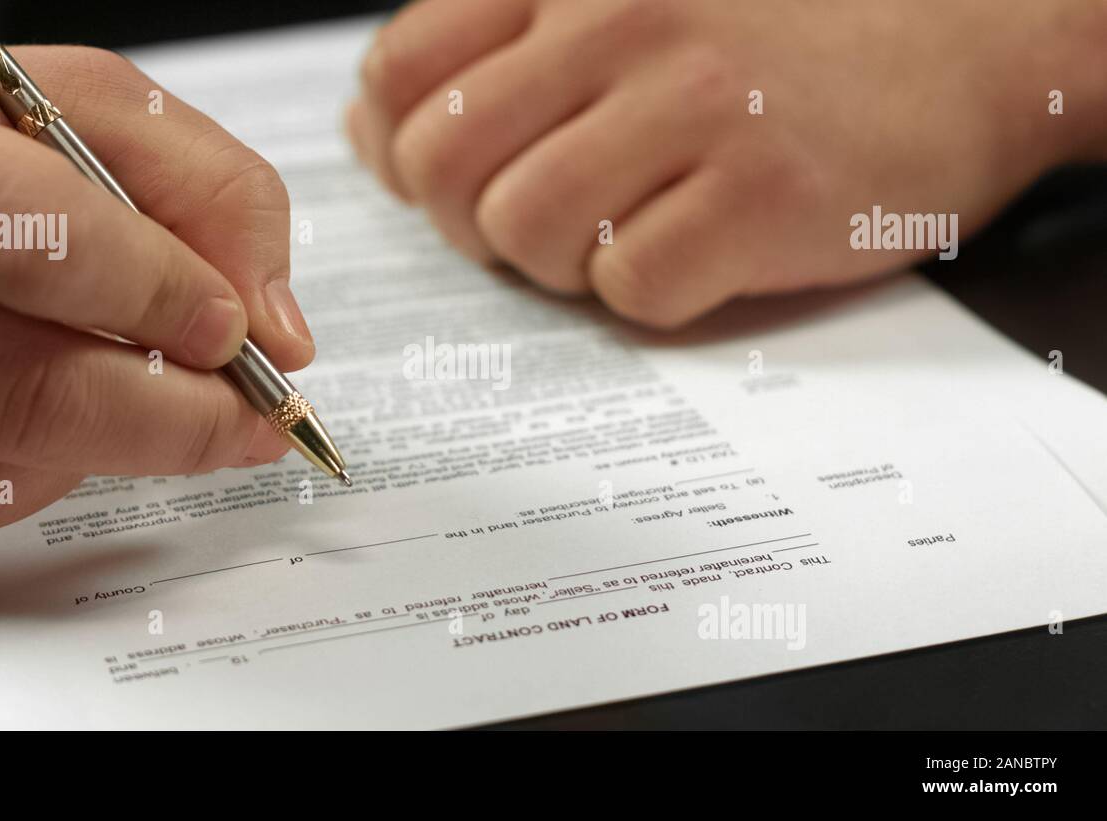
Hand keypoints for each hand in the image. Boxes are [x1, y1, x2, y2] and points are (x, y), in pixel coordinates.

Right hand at [0, 30, 312, 563]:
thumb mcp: (88, 110)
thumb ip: (210, 194)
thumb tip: (278, 334)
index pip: (41, 249)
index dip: (163, 300)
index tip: (240, 333)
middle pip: (31, 398)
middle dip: (179, 422)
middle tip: (251, 422)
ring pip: (9, 474)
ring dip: (104, 444)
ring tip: (102, 371)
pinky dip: (34, 474)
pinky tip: (18, 404)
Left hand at [348, 0, 1106, 326]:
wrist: (975, 41)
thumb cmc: (789, 34)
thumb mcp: (635, 3)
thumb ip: (498, 53)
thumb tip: (377, 130)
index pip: (405, 67)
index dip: (398, 144)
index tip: (440, 174)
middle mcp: (623, 23)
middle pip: (443, 163)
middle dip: (468, 219)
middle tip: (531, 221)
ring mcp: (695, 107)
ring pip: (522, 232)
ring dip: (555, 263)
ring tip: (619, 233)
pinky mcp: (759, 195)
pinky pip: (629, 287)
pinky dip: (646, 292)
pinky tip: (694, 250)